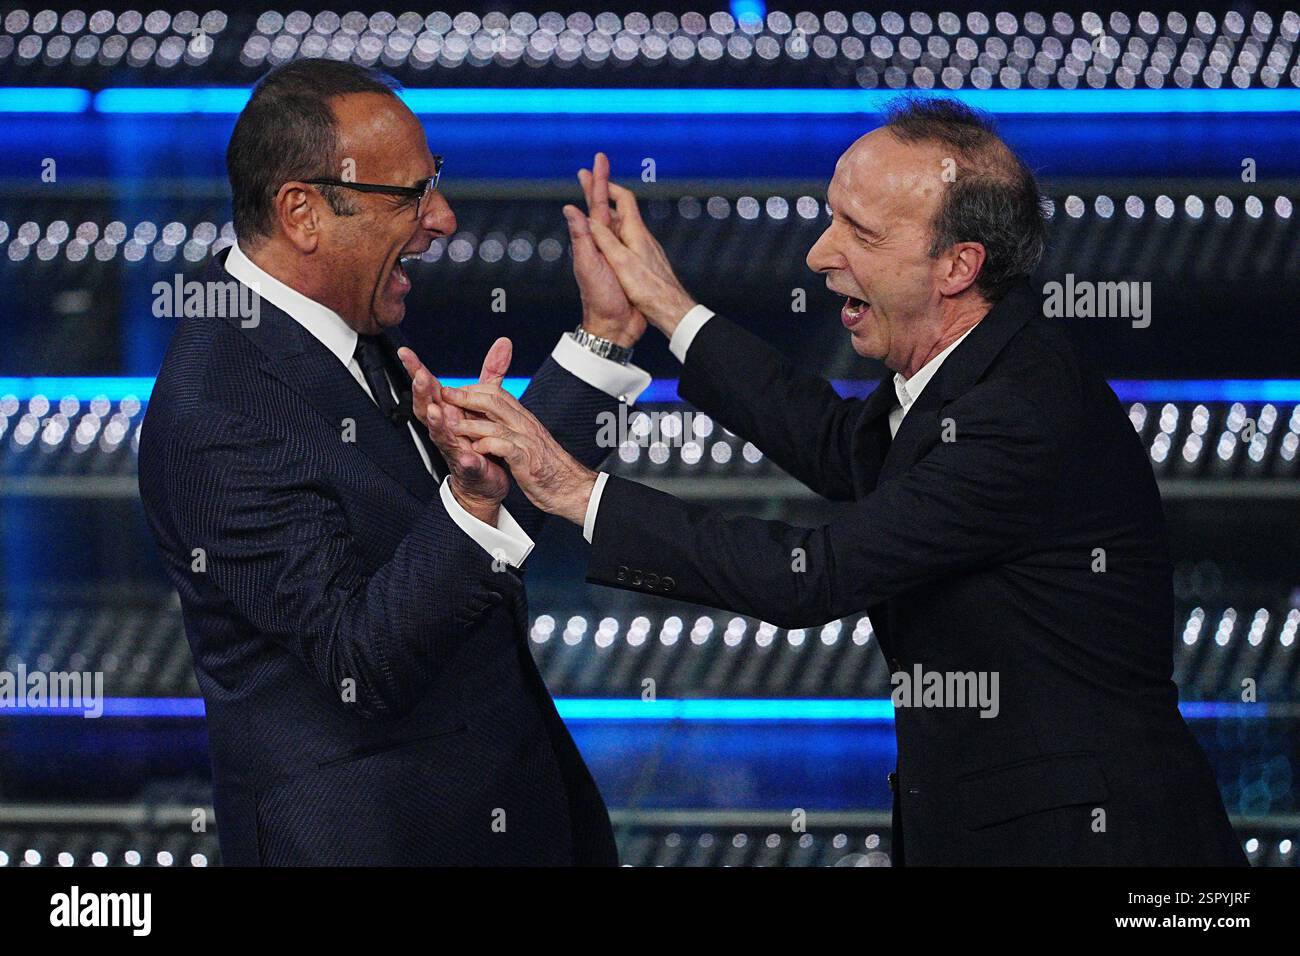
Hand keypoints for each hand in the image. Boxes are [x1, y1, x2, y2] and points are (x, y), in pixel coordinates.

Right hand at [397, 339, 511, 522]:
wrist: (485, 477)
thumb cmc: (480, 438)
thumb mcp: (486, 400)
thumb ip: (491, 373)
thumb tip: (503, 344)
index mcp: (448, 410)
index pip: (430, 387)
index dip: (416, 370)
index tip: (406, 353)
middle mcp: (446, 428)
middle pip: (427, 407)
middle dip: (422, 392)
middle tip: (421, 378)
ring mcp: (454, 448)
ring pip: (440, 434)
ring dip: (437, 423)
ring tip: (435, 411)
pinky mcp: (468, 466)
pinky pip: (465, 462)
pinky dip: (465, 459)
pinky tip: (466, 455)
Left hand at [439, 384, 596, 526]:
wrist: (572, 488)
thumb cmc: (549, 469)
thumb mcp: (529, 442)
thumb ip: (512, 428)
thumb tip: (493, 420)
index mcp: (524, 420)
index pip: (497, 394)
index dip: (473, 389)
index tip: (454, 391)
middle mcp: (525, 426)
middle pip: (494, 401)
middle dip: (466, 396)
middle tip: (445, 394)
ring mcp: (527, 442)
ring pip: (496, 423)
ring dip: (470, 422)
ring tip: (451, 424)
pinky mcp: (528, 461)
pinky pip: (505, 447)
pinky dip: (488, 445)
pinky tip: (476, 448)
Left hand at [566, 153, 645, 347]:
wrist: (614, 326)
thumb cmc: (600, 299)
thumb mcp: (588, 266)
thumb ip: (582, 238)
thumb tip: (570, 209)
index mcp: (593, 240)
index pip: (594, 204)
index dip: (596, 182)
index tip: (595, 161)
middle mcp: (602, 242)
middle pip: (603, 205)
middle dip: (602, 182)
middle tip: (601, 159)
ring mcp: (614, 252)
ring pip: (615, 219)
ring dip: (613, 199)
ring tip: (610, 182)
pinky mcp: (626, 263)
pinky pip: (627, 237)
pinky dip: (626, 223)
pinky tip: (626, 220)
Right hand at [584, 179, 697, 337]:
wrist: (670, 309)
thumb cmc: (648, 288)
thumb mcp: (621, 262)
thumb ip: (605, 239)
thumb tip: (588, 217)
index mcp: (636, 232)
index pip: (624, 199)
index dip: (609, 185)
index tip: (595, 175)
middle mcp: (642, 237)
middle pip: (621, 210)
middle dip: (604, 196)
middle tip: (590, 180)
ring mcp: (645, 249)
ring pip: (623, 227)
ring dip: (608, 216)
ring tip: (593, 211)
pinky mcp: (646, 263)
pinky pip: (627, 242)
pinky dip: (614, 235)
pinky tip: (609, 244)